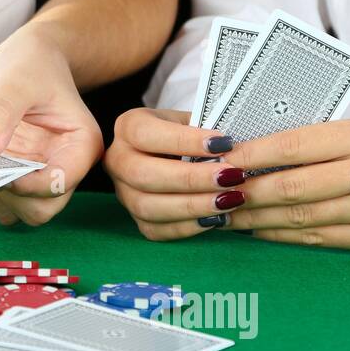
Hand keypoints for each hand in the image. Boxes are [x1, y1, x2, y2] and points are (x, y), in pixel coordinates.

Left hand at [0, 27, 103, 225]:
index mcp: (80, 146)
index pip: (58, 184)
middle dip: (11, 195)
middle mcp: (64, 166)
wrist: (27, 59)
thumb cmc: (34, 64)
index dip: (26, 184)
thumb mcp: (18, 80)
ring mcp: (39, 173)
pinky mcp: (17, 174)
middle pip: (42, 209)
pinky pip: (3, 202)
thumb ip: (2, 114)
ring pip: (22, 211)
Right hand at [104, 107, 246, 240]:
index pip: (146, 134)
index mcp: (128, 127)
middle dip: (191, 178)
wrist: (174, 153)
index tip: (223, 144)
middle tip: (230, 177)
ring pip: (146, 206)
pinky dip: (188, 226)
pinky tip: (216, 218)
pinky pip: (155, 230)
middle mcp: (117, 160)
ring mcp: (123, 192)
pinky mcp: (135, 217)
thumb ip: (205, 130)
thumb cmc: (188, 133)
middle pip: (143, 174)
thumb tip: (231, 148)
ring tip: (229, 200)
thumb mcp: (193, 120)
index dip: (184, 141)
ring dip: (192, 206)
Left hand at [219, 120, 349, 250]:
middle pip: (292, 186)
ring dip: (255, 218)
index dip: (251, 155)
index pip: (294, 145)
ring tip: (223, 213)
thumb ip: (310, 141)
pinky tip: (255, 229)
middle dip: (245, 191)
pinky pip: (316, 239)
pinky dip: (279, 235)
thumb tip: (244, 152)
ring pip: (300, 217)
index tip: (218, 159)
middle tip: (212, 192)